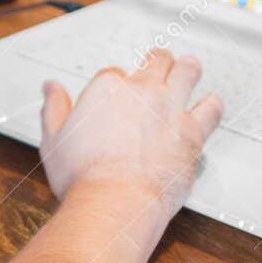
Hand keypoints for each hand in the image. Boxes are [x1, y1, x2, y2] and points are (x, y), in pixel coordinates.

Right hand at [38, 50, 223, 218]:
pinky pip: (211, 109)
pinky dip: (212, 105)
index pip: (115, 73)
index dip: (116, 86)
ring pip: (188, 71)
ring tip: (189, 69)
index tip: (116, 98)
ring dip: (188, 69)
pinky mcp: (192, 132)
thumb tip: (50, 89)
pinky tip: (210, 106)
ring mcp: (170, 109)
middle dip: (157, 62)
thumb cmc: (83, 176)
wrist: (115, 202)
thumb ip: (54, 108)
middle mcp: (142, 91)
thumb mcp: (53, 139)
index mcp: (108, 88)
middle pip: (157, 61)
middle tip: (159, 66)